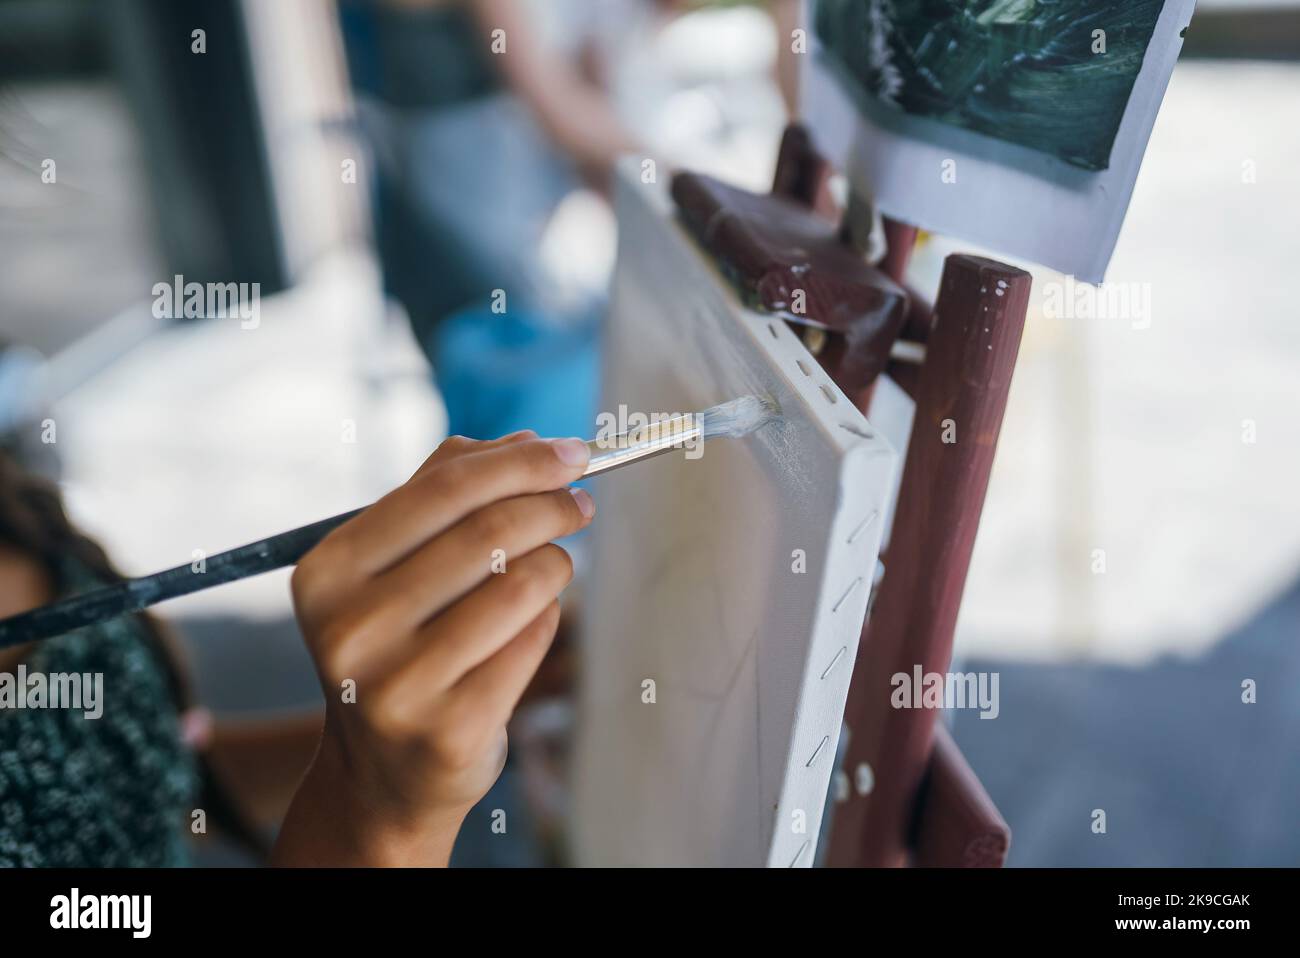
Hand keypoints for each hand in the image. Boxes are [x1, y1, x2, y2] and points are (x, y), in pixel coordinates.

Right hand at [272, 431, 593, 865]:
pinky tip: (536, 618)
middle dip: (552, 506)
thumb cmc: (397, 649)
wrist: (382, 778)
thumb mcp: (393, 569)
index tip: (572, 453)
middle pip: (490, 532)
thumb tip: (527, 440)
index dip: (520, 462)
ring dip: (555, 563)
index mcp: (328, 573)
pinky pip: (533, 639)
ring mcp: (397, 686)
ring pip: (522, 584)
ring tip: (555, 564)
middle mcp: (351, 629)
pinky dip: (548, 617)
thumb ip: (445, 492)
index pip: (443, 489)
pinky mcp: (451, 730)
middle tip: (580, 504)